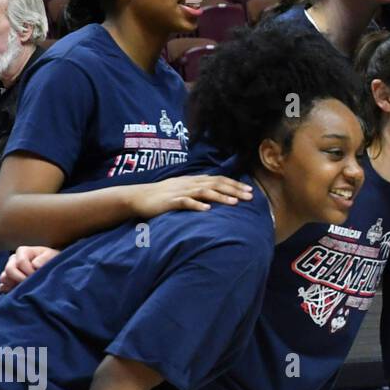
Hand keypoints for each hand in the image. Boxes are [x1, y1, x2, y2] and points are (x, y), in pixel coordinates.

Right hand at [0, 246, 60, 292]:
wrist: (53, 268)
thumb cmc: (52, 260)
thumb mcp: (52, 256)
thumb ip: (44, 258)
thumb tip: (34, 265)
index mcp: (23, 251)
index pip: (20, 262)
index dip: (29, 271)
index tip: (38, 276)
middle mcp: (13, 260)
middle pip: (9, 270)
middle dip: (21, 279)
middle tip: (32, 284)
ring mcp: (9, 271)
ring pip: (4, 278)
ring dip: (14, 284)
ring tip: (27, 287)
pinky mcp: (8, 281)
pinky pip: (2, 287)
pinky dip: (9, 290)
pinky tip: (20, 292)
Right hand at [126, 175, 255, 220]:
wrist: (139, 197)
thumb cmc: (163, 194)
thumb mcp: (184, 187)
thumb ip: (199, 187)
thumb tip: (216, 188)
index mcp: (194, 180)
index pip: (219, 179)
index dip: (235, 184)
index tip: (250, 190)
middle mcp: (190, 183)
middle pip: (216, 184)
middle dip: (234, 190)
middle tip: (250, 197)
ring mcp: (180, 192)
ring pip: (204, 192)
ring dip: (220, 197)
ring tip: (234, 203)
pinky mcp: (171, 202)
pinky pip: (186, 203)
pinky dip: (197, 205)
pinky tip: (207, 210)